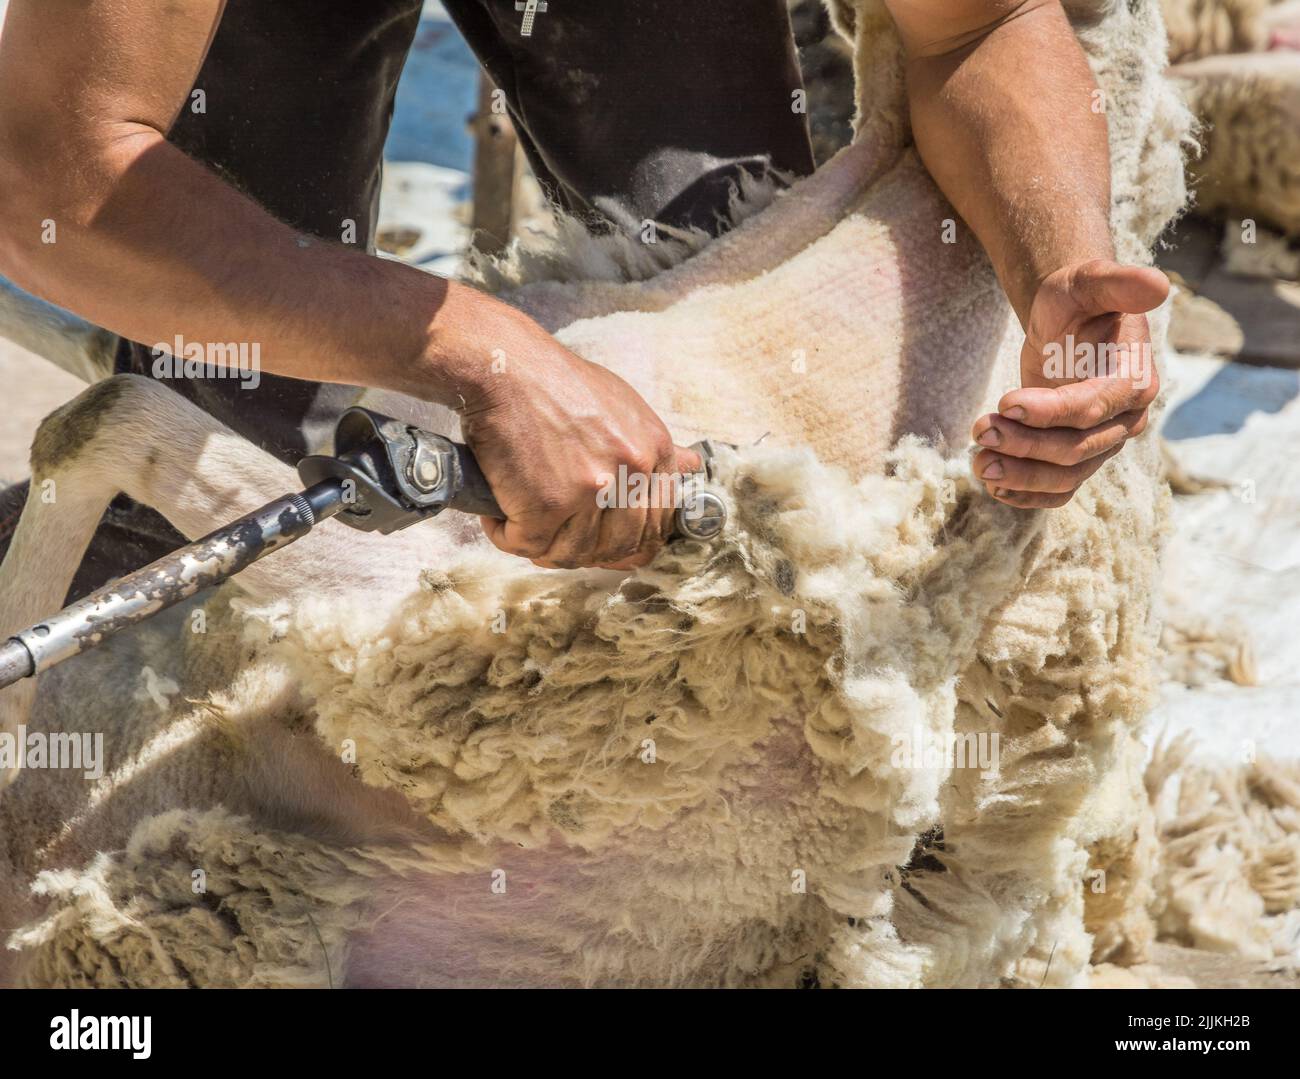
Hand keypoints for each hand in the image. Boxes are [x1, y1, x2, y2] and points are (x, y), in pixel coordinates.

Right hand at [457, 312, 699, 569]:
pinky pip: (526, 544)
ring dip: (542, 547)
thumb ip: (652, 444)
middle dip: (584, 551)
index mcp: (654, 450)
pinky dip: (506, 535)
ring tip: (521, 524)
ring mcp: (591, 490)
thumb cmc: (556, 381)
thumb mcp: (622, 405)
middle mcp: (631, 472)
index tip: (597, 541)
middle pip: (616, 546)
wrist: (507, 365)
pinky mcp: (547, 503)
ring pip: (571, 553)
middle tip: (553, 535)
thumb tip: (693, 464)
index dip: (625, 542)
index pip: (656, 525)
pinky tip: (498, 516)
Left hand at [971, 259, 1168, 508]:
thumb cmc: (1077, 301)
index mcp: (1134, 380)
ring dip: (1020, 476)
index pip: (1094, 408)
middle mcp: (1124, 420)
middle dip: (1026, 445)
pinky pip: (1058, 491)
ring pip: (1066, 477)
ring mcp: (1102, 444)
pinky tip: (993, 487)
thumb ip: (1117, 283)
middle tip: (980, 431)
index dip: (1050, 411)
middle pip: (1076, 449)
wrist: (1066, 322)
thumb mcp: (1088, 283)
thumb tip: (1158, 285)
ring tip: (978, 462)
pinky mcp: (1079, 460)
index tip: (1005, 402)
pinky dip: (1027, 495)